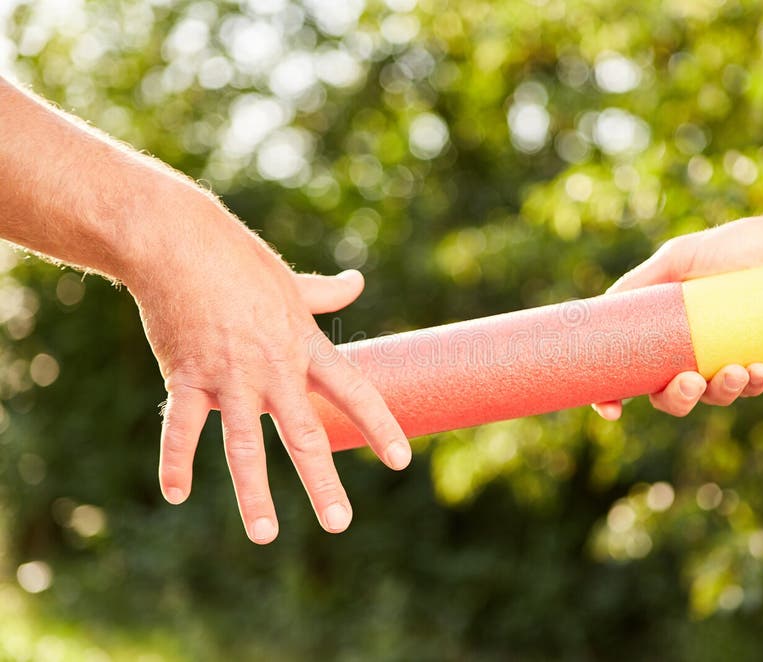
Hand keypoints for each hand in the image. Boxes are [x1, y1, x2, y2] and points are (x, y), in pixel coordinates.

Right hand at [129, 194, 409, 544]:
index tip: (401, 461)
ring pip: (246, 446)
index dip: (381, 426)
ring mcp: (231, 376)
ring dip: (254, 494)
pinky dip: (175, 461)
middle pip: (306, 434)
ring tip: (265, 534)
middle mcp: (274, 368)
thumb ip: (324, 293)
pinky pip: (182, 427)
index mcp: (304, 346)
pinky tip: (175, 494)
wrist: (179, 241)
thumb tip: (356, 282)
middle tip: (339, 524)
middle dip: (323, 482)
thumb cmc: (238, 259)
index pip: (355, 392)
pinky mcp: (187, 376)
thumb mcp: (291, 281)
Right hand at [592, 213, 762, 419]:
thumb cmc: (739, 246)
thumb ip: (640, 282)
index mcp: (663, 330)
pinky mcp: (758, 361)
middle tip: (690, 383)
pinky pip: (750, 387)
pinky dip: (753, 384)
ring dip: (720, 392)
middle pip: (669, 394)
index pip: (631, 371)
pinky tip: (760, 368)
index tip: (613, 410)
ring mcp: (724, 357)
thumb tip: (603, 307)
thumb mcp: (680, 256)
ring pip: (712, 396)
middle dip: (677, 399)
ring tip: (736, 370)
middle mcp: (689, 349)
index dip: (614, 395)